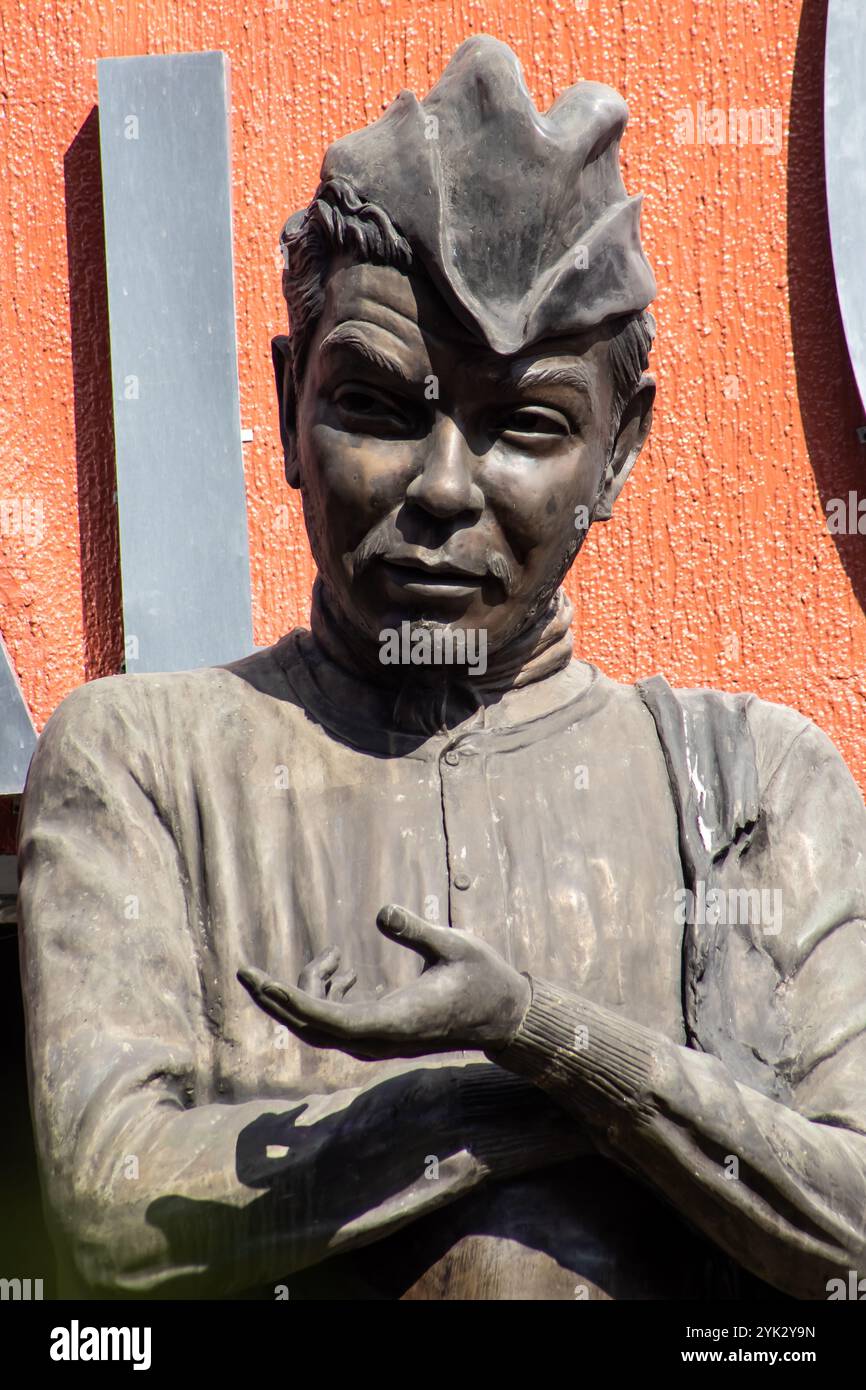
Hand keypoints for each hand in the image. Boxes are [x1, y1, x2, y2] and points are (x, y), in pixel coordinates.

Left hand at [238, 904, 531, 1059]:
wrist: (500, 1015)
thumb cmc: (482, 976)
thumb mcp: (456, 944)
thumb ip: (418, 930)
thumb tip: (382, 911)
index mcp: (396, 1020)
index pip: (330, 1019)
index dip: (293, 1000)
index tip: (263, 982)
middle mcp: (379, 1039)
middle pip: (310, 1028)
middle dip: (274, 1000)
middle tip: (243, 971)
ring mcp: (375, 1042)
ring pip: (319, 1026)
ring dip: (307, 990)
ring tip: (332, 956)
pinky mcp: (376, 1036)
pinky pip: (333, 1022)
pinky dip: (324, 994)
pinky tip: (341, 970)